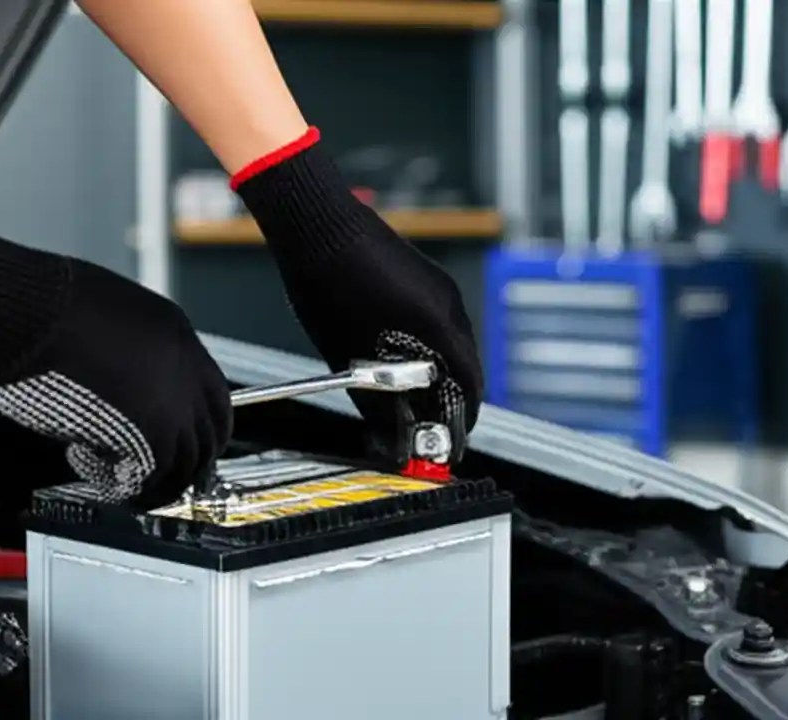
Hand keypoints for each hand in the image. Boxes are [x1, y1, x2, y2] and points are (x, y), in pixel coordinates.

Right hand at [0, 191, 231, 506]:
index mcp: (175, 332)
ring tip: (112, 476)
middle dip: (185, 462)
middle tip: (155, 479)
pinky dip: (117, 481)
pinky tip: (80, 458)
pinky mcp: (150, 434)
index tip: (176, 444)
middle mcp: (186, 366)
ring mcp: (173, 402)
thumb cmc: (34, 304)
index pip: (212, 393)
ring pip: (184, 465)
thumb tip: (118, 383)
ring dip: (149, 478)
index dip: (195, 425)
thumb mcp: (99, 317)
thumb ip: (122, 351)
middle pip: (211, 434)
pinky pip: (147, 478)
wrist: (14, 308)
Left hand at [234, 130, 482, 454]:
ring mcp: (440, 288)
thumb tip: (387, 435)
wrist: (318, 221)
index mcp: (436, 324)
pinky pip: (442, 323)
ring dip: (441, 373)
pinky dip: (432, 348)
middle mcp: (448, 305)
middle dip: (452, 399)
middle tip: (431, 426)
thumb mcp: (347, 355)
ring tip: (414, 398)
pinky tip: (403, 360)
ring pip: (455, 345)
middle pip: (467, 366)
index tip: (452, 441)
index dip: (463, 418)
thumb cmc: (326, 282)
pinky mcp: (428, 279)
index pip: (470, 384)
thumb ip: (374, 400)